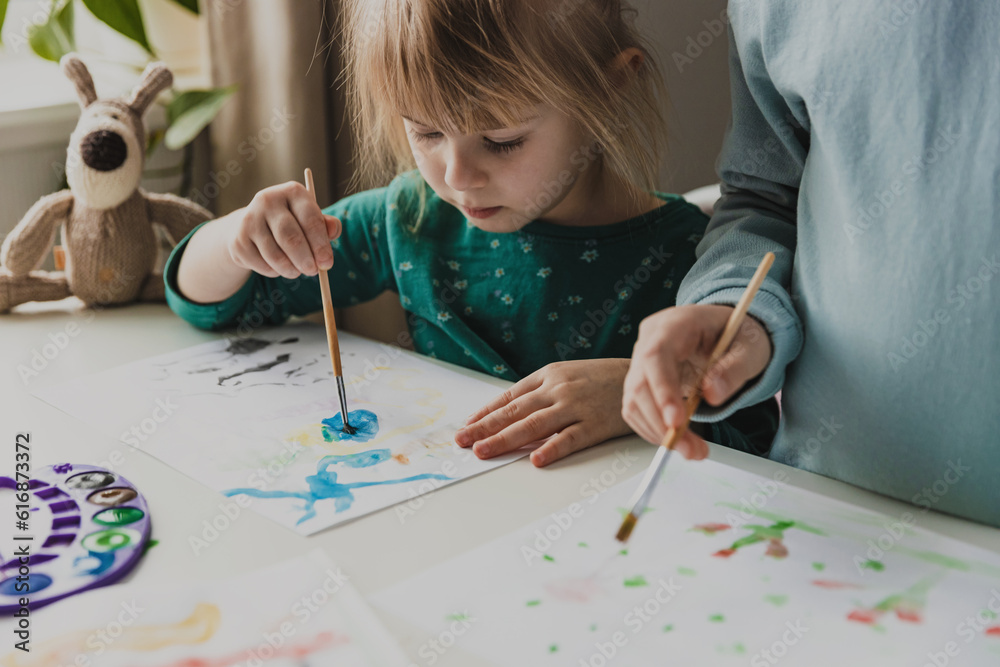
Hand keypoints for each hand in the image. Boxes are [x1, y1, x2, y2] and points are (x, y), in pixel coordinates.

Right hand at [227, 182, 341, 278]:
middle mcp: (268, 200)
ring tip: (297, 271)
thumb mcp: (310, 219)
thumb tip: (334, 230)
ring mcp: (250, 219)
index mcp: (292, 192)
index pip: (310, 219)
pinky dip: (274, 271)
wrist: (254, 227)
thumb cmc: (293, 223)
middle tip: (313, 272)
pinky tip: (278, 266)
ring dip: (291, 269)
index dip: (321, 245)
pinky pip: (262, 264)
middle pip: (290, 237)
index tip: (327, 263)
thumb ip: (326, 225)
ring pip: (275, 255)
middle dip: (306, 259)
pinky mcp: (238, 240)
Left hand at [455, 359, 632, 466]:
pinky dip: (552, 449)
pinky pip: (570, 439)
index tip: (467, 427)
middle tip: (463, 442)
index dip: (486, 413)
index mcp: (548, 375)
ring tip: (484, 451)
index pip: (510, 397)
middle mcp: (558, 389)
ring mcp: (576, 406)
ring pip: (533, 425)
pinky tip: (535, 460)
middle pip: (515, 411)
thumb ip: (541, 392)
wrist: (642, 377)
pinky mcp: (595, 424)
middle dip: (485, 428)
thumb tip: (510, 413)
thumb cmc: (601, 379)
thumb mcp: (568, 375)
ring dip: (505, 439)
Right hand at [622, 304, 772, 458]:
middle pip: (639, 384)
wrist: (729, 332)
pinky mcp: (642, 381)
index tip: (677, 421)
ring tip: (693, 450)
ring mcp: (642, 361)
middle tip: (691, 451)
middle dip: (662, 423)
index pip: (655, 355)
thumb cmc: (738, 334)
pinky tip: (679, 439)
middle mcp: (649, 340)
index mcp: (674, 323)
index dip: (662, 390)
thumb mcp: (750, 348)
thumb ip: (734, 370)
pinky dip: (654, 430)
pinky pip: (637, 410)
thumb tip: (712, 395)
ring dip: (658, 433)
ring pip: (634, 402)